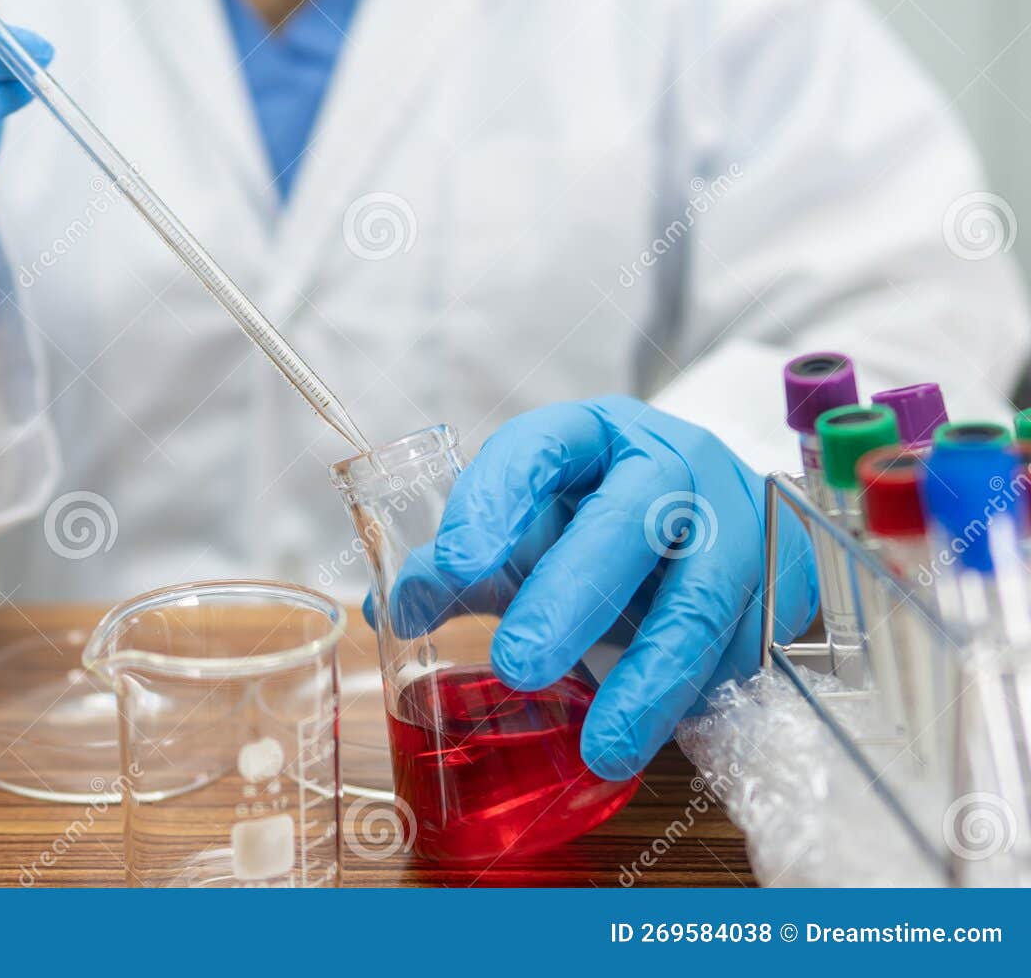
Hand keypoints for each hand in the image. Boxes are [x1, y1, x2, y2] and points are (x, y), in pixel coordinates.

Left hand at [375, 397, 814, 779]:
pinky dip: (706, 693)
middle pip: (627, 521)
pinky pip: (750, 641)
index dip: (495, 500)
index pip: (540, 446)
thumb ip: (464, 566)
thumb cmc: (602, 519)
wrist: (717, 514)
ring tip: (602, 746)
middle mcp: (669, 462)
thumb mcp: (532, 528)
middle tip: (516, 665)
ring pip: (700, 595)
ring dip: (651, 677)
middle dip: (571, 596)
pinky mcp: (786, 572)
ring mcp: (737, 515)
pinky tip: (669, 729)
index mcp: (592, 435)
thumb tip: (395, 609)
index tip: (455, 563)